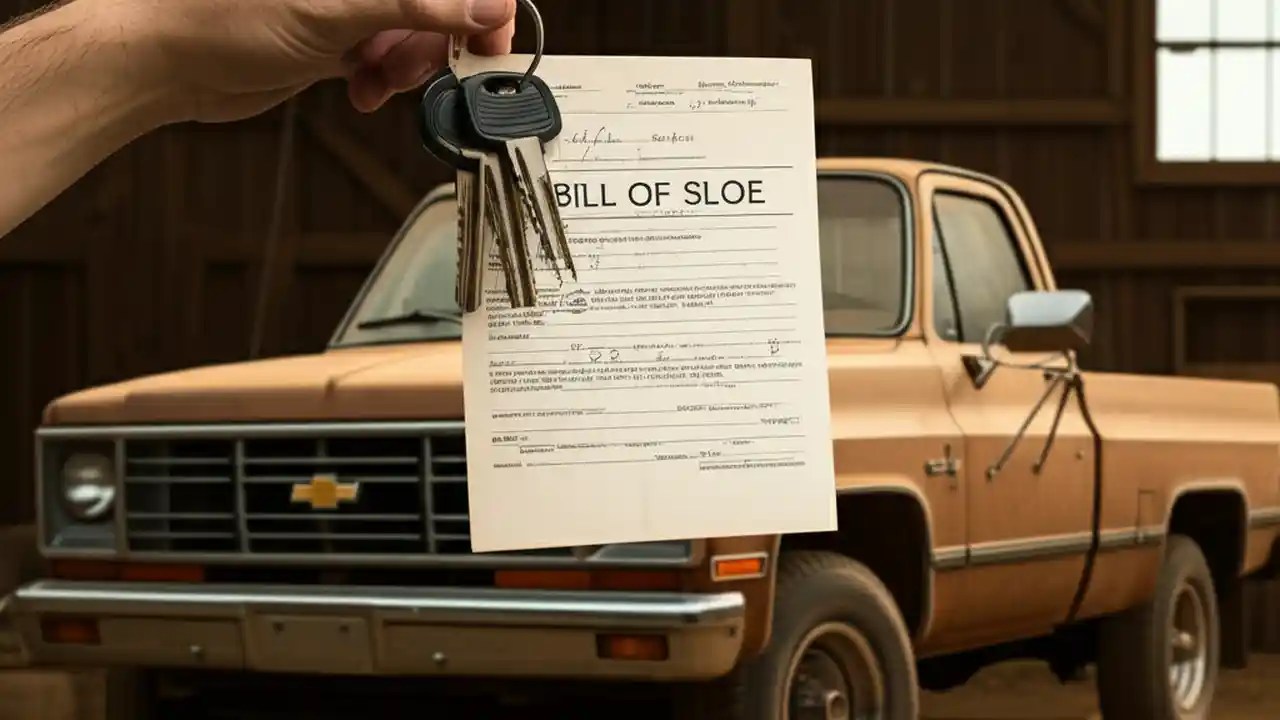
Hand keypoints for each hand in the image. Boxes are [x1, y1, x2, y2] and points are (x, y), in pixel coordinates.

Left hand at [123, 0, 516, 122]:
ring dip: (408, 69)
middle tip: (421, 70)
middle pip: (441, 7)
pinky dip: (383, 82)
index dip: (481, 4)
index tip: (490, 39)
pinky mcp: (338, 41)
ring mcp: (352, 8)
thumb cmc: (224, 17)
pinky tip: (360, 91)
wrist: (170, 62)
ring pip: (416, 38)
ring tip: (376, 81)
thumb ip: (417, 7)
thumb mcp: (335, 13)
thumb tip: (486, 4)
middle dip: (439, 43)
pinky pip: (387, 61)